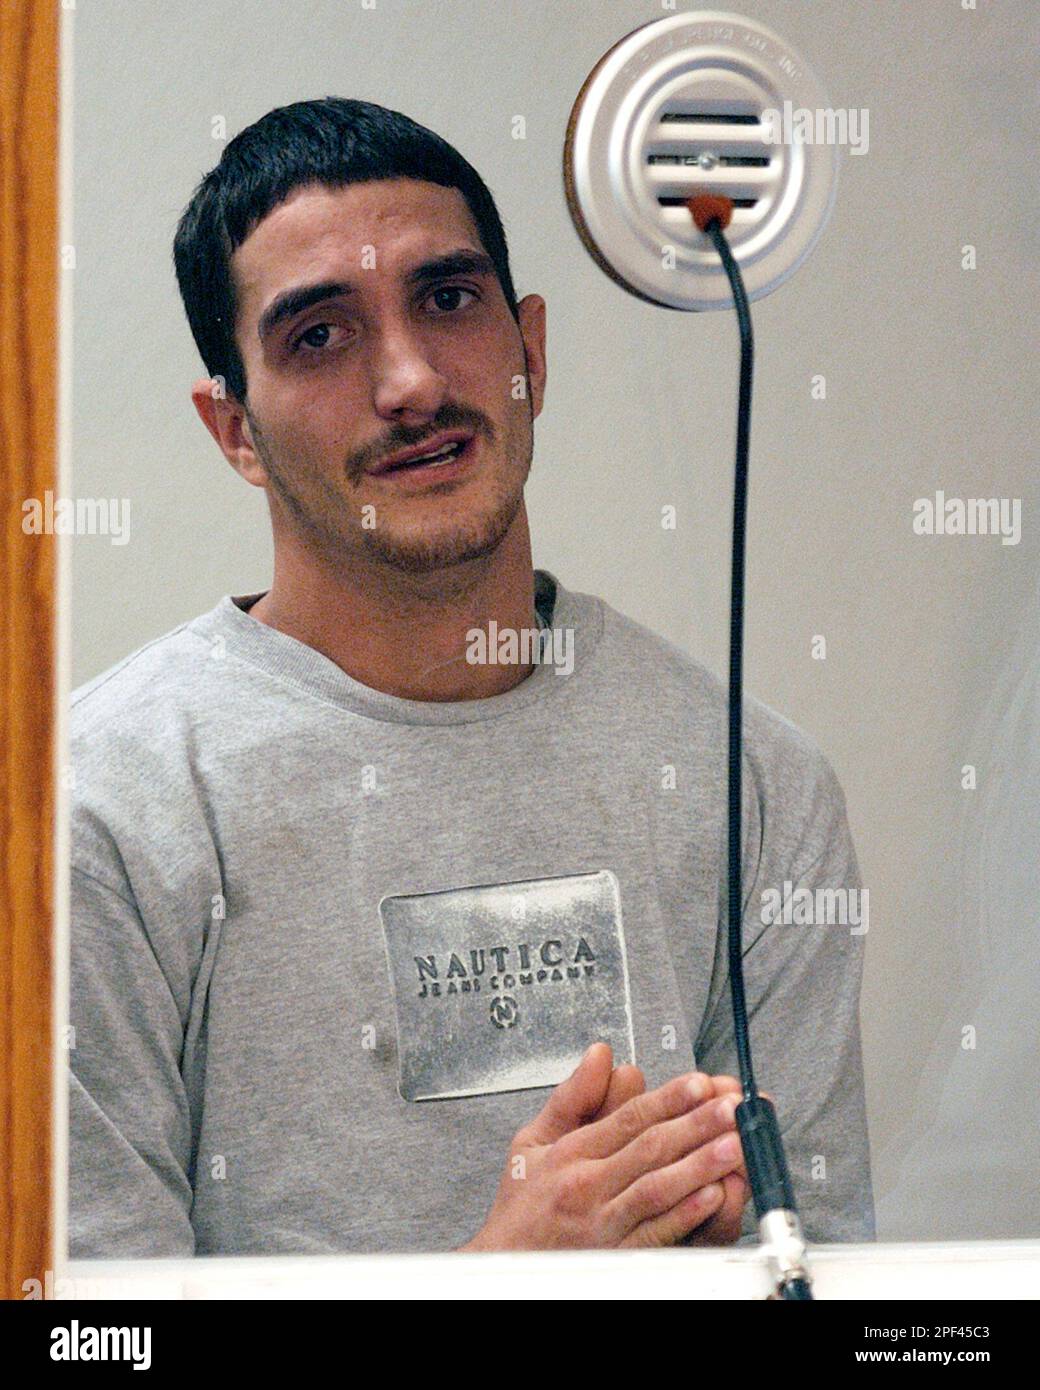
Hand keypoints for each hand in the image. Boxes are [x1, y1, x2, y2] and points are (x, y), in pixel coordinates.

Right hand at [458, 1043, 748, 1249]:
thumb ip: (573, 1096)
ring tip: (733, 1145)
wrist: (503, 1265)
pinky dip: (684, 1215)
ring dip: (699, 1165)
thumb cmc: (523, 1206)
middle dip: (696, 1124)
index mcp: (572, 1152)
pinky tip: (711, 1197)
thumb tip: (601, 1056)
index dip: (667, 1098)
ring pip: (657, 1188)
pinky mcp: (616, 1257)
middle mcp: (588, 1185)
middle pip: (650, 1148)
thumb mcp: (532, 1140)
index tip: (699, 1082)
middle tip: (731, 1107)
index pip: (628, 1117)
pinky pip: (655, 1233)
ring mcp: (604, 1224)